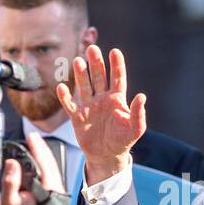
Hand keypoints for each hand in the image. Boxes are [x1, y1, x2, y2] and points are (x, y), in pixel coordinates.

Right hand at [0, 132, 65, 204]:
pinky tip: (37, 160)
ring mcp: (54, 194)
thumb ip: (11, 182)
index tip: (32, 137)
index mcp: (47, 193)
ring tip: (34, 144)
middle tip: (33, 137)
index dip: (38, 150)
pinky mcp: (51, 196)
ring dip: (43, 157)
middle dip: (42, 149)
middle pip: (51, 165)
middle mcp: (54, 192)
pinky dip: (43, 166)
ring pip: (51, 170)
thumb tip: (12, 163)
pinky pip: (48, 176)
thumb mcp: (8, 202)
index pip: (45, 165)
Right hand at [55, 45, 145, 183]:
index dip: (116, 65)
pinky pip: (69, 104)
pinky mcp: (77, 116)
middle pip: (98, 77)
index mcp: (117, 99)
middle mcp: (102, 99)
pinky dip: (64, 97)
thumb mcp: (135, 129)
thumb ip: (138, 113)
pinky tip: (61, 87)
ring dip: (81, 74)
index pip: (117, 78)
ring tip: (78, 61)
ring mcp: (89, 106)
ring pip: (84, 86)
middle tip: (92, 48)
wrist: (107, 155)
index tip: (115, 51)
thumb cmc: (123, 141)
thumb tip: (142, 96)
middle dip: (96, 63)